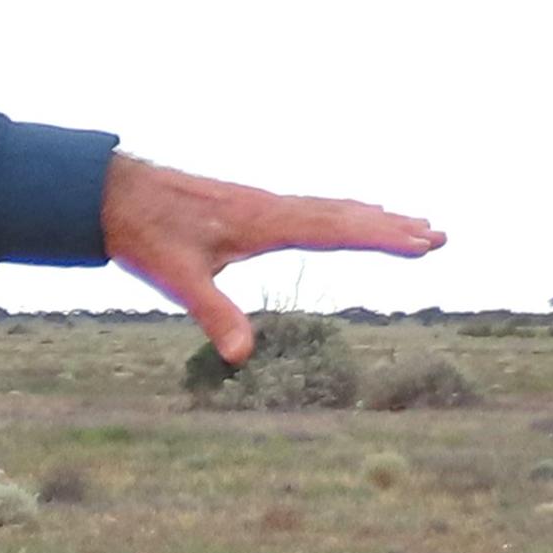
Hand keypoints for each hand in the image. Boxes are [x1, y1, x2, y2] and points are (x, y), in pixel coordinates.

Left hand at [102, 152, 444, 363]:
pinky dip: (341, 213)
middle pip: (345, 215)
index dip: (382, 237)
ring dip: (372, 217)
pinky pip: (310, 208)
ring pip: (330, 208)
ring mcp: (261, 204)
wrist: (112, 193)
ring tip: (413, 225)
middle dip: (392, 227)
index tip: (423, 240)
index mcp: (264, 222)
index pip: (337, 229)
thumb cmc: (144, 234)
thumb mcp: (177, 279)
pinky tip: (347, 217)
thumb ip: (214, 315)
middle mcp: (271, 207)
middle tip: (440, 236)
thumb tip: (242, 358)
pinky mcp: (249, 206)